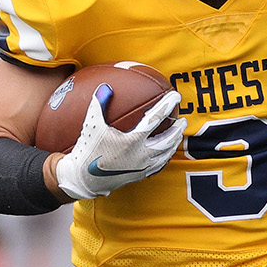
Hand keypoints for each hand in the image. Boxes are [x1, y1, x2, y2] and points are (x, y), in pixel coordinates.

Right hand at [52, 87, 184, 199]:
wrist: (83, 179)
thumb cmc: (87, 150)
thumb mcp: (91, 125)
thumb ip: (99, 104)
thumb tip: (105, 86)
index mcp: (133, 140)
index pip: (155, 118)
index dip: (167, 105)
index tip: (176, 96)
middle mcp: (141, 154)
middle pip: (167, 140)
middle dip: (177, 129)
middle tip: (182, 120)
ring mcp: (142, 167)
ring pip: (165, 154)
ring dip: (174, 144)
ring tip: (177, 136)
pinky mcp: (139, 176)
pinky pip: (157, 165)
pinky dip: (164, 157)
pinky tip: (164, 153)